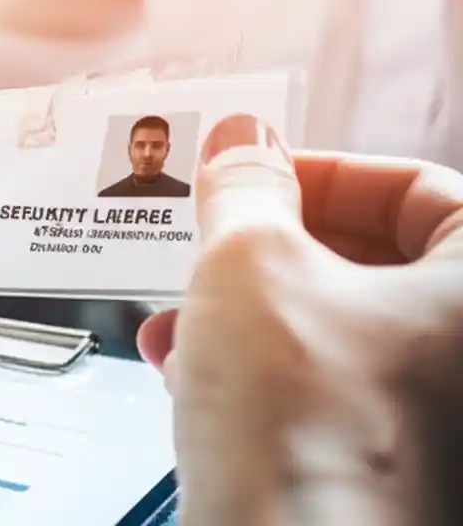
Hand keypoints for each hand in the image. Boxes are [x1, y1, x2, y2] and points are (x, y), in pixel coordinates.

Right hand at [136, 114, 462, 524]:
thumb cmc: (311, 429)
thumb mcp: (250, 261)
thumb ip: (245, 185)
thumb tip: (243, 144)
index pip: (421, 190)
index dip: (324, 171)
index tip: (257, 177)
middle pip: (374, 263)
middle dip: (269, 250)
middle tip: (215, 242)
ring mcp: (435, 423)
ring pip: (337, 334)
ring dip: (247, 314)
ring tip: (181, 319)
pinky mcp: (380, 472)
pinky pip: (322, 398)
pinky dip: (258, 376)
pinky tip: (194, 377)